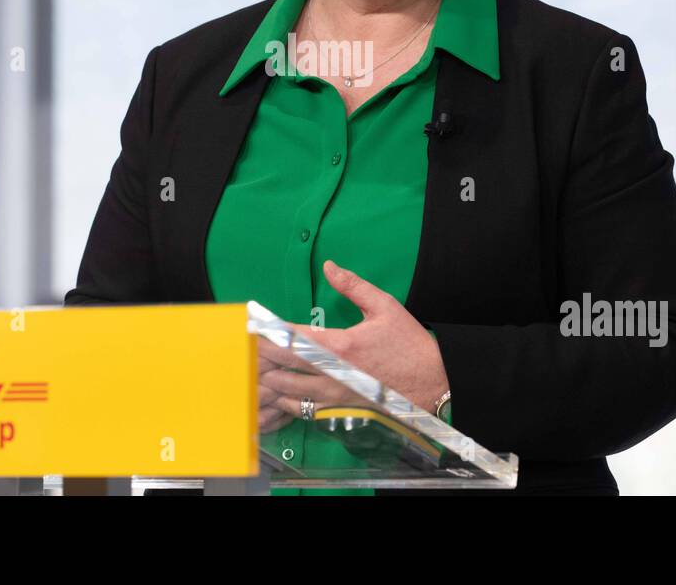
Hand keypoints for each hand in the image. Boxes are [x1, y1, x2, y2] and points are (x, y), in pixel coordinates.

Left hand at [265, 260, 450, 420]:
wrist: (434, 383)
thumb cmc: (409, 345)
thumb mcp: (384, 306)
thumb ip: (353, 285)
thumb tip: (330, 266)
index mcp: (341, 345)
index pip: (293, 338)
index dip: (267, 332)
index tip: (248, 325)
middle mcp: (333, 372)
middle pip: (283, 366)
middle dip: (259, 357)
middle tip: (242, 348)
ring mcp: (335, 395)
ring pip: (287, 391)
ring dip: (267, 379)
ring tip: (252, 369)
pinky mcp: (338, 409)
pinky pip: (302, 409)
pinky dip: (283, 401)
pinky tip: (274, 393)